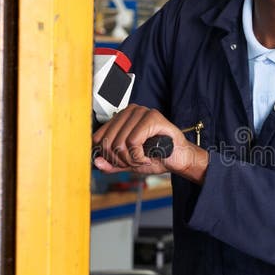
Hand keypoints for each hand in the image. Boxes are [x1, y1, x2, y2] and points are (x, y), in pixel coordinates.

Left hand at [92, 104, 208, 184]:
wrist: (178, 160)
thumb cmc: (155, 156)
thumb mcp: (127, 162)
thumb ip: (111, 163)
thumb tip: (96, 162)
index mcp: (120, 118)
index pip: (97, 138)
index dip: (108, 156)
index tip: (123, 161)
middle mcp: (129, 111)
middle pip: (108, 142)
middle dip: (121, 160)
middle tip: (135, 162)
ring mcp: (141, 112)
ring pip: (120, 143)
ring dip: (132, 159)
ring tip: (143, 158)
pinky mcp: (152, 117)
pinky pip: (133, 142)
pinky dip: (140, 156)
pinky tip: (149, 155)